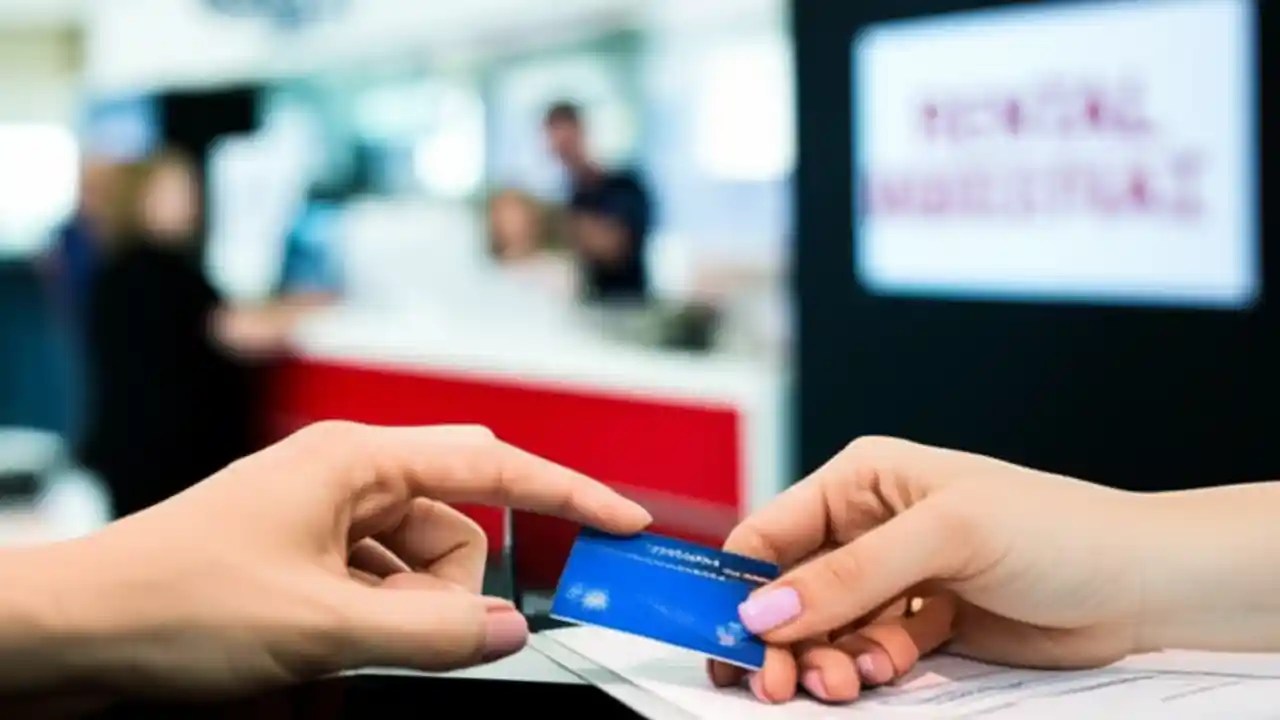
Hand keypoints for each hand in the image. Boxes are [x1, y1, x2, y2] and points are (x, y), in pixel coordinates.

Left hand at [5, 422, 650, 700]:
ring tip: (340, 647)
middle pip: (455, 526)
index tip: (621, 521)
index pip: (492, 466)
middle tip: (411, 639)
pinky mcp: (303, 554)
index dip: (567, 494)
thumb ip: (432, 634)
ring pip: (418, 564)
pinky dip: (376, 620)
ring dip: (405, 615)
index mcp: (355, 459)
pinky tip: (327, 647)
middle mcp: (345, 475)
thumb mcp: (321, 628)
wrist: (71, 631)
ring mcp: (321, 515)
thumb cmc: (172, 603)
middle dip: (454, 589)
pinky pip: (379, 582)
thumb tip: (512, 635)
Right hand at [710, 436, 1151, 703]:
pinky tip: (887, 670)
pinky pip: (868, 650)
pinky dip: (867, 667)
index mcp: (862, 480)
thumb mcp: (944, 536)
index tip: (722, 636)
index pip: (771, 532)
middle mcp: (870, 526)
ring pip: (826, 628)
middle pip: (791, 590)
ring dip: (824, 659)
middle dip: (780, 637)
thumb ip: (851, 575)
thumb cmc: (1054, 529)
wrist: (1138, 585)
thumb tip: (765, 611)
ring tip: (842, 682)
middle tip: (774, 683)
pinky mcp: (922, 623)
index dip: (737, 584)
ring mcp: (897, 578)